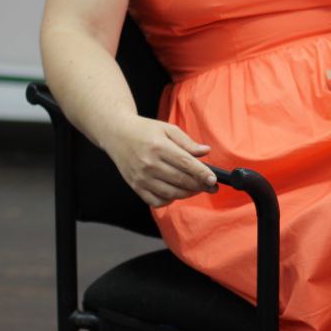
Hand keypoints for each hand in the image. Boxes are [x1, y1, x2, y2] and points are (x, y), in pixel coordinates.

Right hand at [102, 115, 216, 207]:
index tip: (213, 179)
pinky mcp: (135, 186)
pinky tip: (176, 193)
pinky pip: (155, 201)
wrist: (117, 134)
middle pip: (180, 180)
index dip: (202, 173)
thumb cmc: (145, 130)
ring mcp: (141, 178)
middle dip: (200, 185)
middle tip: (212, 187)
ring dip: (188, 194)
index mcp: (159, 147)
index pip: (185, 163)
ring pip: (170, 193)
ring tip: (197, 189)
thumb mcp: (168, 129)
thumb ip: (187, 142)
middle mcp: (149, 164)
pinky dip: (169, 201)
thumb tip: (206, 151)